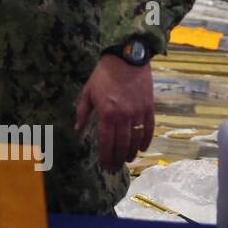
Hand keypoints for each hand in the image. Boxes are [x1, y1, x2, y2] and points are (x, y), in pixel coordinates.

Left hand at [73, 56, 153, 171]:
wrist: (127, 59)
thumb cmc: (103, 76)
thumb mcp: (87, 92)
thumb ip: (82, 113)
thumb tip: (78, 131)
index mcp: (106, 113)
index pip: (106, 142)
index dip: (106, 156)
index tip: (105, 166)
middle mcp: (123, 116)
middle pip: (122, 144)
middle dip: (118, 159)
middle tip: (115, 168)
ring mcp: (138, 113)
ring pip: (136, 139)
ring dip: (131, 152)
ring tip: (127, 160)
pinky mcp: (149, 108)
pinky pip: (149, 129)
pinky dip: (146, 140)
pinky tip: (142, 148)